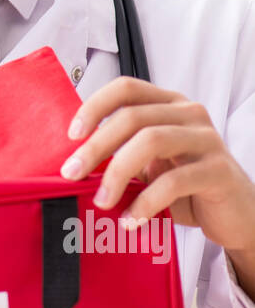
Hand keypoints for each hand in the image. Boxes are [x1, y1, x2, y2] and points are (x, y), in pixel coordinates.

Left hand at [59, 77, 254, 260]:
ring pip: (151, 141)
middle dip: (96, 146)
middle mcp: (188, 114)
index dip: (94, 106)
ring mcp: (206, 139)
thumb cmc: (187, 187)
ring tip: (102, 201)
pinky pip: (174, 181)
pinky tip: (131, 220)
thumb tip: (72, 163)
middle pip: (132, 117)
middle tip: (71, 173)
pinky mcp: (219, 170)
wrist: (235, 215)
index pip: (126, 88)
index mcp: (168, 104)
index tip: (71, 135)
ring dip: (117, 173)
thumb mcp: (150, 165)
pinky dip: (145, 202)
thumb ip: (121, 155)